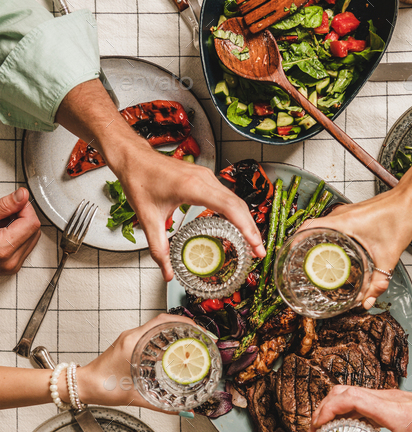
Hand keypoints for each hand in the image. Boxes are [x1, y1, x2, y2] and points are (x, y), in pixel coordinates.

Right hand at [0, 188, 40, 274]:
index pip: (31, 222)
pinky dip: (17, 235)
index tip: (16, 201)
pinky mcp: (11, 266)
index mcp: (2, 249)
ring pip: (31, 239)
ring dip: (21, 226)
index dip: (25, 207)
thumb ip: (4, 206)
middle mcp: (10, 261)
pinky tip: (2, 230)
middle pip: (34, 231)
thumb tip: (22, 196)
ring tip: (1, 221)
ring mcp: (11, 266)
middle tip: (6, 209)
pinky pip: (24, 247)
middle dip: (23, 216)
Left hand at [76, 313, 192, 408]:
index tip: (200, 332)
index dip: (185, 323)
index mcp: (133, 342)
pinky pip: (151, 337)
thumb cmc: (102, 388)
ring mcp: (130, 339)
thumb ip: (161, 406)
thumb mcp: (135, 397)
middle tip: (202, 339)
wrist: (83, 386)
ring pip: (158, 328)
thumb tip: (182, 411)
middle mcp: (132, 336)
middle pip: (164, 322)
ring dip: (176, 333)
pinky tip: (175, 353)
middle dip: (186, 328)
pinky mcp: (128, 345)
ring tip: (193, 344)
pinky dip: (166, 341)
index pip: (163, 322)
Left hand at [116, 141, 264, 280]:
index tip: (255, 245)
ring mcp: (206, 176)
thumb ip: (159, 249)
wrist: (133, 158)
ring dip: (246, 220)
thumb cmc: (139, 180)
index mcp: (192, 187)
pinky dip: (236, 212)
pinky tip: (237, 226)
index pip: (229, 208)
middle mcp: (204, 179)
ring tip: (252, 242)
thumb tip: (167, 273)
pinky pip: (227, 196)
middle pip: (238, 205)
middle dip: (252, 229)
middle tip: (259, 252)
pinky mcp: (204, 178)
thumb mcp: (147, 219)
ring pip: (235, 199)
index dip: (246, 227)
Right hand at [301, 188, 411, 308]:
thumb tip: (365, 302)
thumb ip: (377, 283)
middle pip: (311, 228)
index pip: (307, 227)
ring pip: (322, 227)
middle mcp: (340, 214)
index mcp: (342, 222)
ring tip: (312, 261)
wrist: (411, 201)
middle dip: (303, 246)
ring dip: (315, 241)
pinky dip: (328, 238)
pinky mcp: (353, 214)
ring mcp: (346, 213)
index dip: (294, 241)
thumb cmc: (399, 220)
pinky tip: (333, 252)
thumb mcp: (387, 258)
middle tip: (299, 264)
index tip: (287, 254)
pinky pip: (332, 226)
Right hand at [306, 386, 411, 431]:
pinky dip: (349, 413)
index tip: (316, 430)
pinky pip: (362, 401)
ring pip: (350, 394)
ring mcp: (390, 398)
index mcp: (390, 410)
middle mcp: (387, 399)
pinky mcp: (393, 401)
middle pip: (341, 392)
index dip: (325, 412)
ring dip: (334, 411)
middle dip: (322, 411)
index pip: (347, 399)